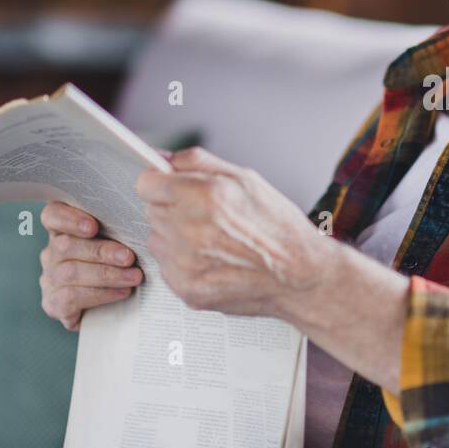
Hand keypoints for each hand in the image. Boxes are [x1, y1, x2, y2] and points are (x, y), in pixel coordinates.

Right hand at [38, 201, 143, 330]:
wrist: (117, 308)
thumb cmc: (121, 266)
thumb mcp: (120, 244)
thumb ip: (119, 231)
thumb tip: (140, 225)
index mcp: (64, 231)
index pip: (52, 215)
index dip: (68, 218)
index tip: (93, 226)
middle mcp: (52, 253)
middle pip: (65, 245)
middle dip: (101, 251)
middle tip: (128, 257)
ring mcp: (50, 279)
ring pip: (70, 272)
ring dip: (107, 274)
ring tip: (134, 277)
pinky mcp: (54, 304)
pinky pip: (71, 297)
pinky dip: (101, 294)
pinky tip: (122, 292)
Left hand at [135, 146, 329, 315]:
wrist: (302, 277)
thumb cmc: (280, 227)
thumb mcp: (246, 179)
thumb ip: (198, 163)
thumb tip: (162, 158)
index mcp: (204, 196)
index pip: (146, 183)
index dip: (161, 183)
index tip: (173, 188)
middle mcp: (189, 229)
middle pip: (152, 210)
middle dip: (173, 209)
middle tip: (207, 217)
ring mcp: (185, 263)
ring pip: (157, 239)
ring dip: (175, 237)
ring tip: (213, 241)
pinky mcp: (186, 289)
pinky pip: (167, 267)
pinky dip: (184, 263)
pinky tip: (213, 261)